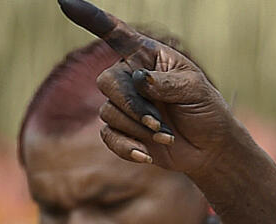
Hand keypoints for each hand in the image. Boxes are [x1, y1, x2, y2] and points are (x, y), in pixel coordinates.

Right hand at [58, 0, 236, 173]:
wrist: (210, 148)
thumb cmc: (206, 110)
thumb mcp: (197, 90)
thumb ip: (169, 82)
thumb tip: (140, 80)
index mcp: (147, 56)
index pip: (115, 33)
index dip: (91, 18)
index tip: (65, 2)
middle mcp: (129, 76)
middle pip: (108, 82)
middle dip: (133, 105)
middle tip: (159, 122)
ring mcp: (123, 104)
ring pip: (109, 112)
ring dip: (139, 128)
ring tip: (167, 136)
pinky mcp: (121, 130)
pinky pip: (108, 136)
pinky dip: (127, 147)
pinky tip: (146, 156)